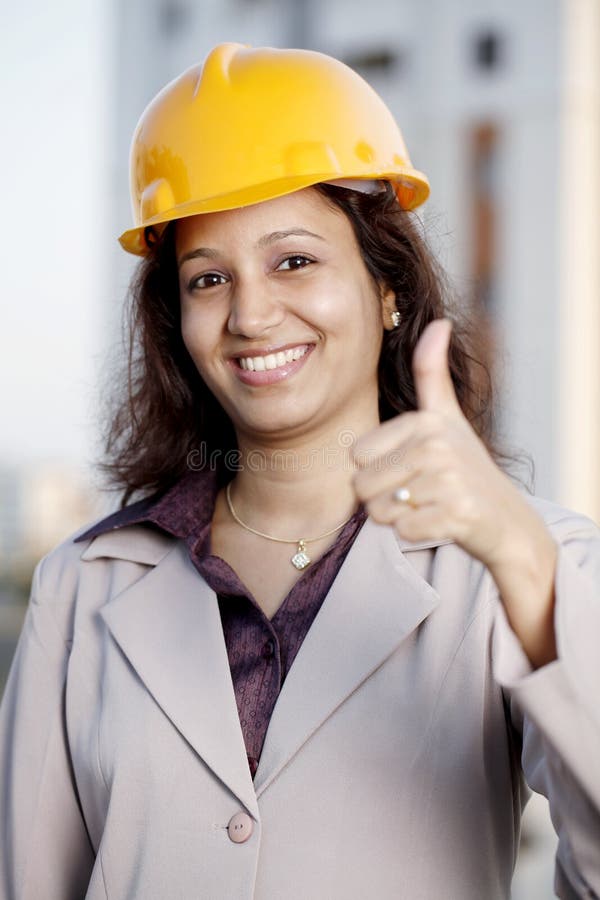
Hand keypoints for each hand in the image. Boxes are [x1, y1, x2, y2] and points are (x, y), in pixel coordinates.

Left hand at [352, 318, 557, 666]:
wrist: (507, 519)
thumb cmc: (467, 467)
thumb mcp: (447, 418)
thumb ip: (432, 373)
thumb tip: (438, 321)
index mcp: (425, 422)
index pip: (356, 457)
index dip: (375, 470)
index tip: (409, 468)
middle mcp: (436, 446)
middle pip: (361, 487)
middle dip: (383, 498)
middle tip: (419, 493)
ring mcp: (447, 480)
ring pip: (378, 511)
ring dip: (397, 517)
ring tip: (429, 505)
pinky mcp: (455, 514)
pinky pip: (401, 531)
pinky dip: (416, 532)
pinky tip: (440, 521)